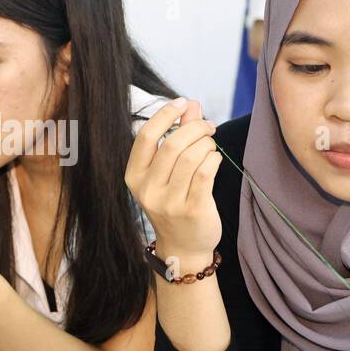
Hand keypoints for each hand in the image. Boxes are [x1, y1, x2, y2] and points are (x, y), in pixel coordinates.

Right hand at [124, 97, 221, 274]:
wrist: (183, 247)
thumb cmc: (174, 203)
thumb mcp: (167, 172)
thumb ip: (177, 134)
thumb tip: (190, 104)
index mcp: (134, 176)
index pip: (145, 137)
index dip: (164, 114)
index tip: (182, 102)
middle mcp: (148, 190)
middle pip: (172, 144)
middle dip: (195, 128)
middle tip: (208, 126)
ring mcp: (169, 202)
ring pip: (191, 157)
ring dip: (206, 144)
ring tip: (211, 146)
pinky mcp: (193, 209)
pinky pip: (206, 173)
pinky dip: (214, 160)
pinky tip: (215, 160)